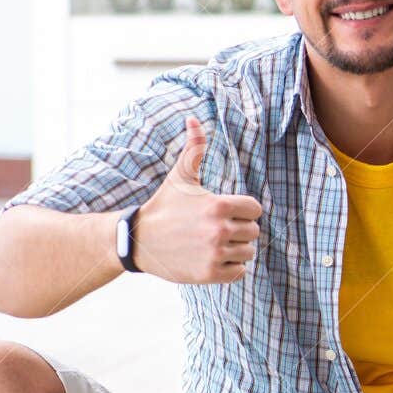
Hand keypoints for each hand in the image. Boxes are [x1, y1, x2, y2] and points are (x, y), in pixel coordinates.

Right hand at [133, 117, 263, 283]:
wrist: (138, 240)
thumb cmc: (164, 205)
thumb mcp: (180, 176)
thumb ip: (194, 148)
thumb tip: (193, 119)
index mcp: (218, 205)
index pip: (255, 210)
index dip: (243, 210)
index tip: (225, 212)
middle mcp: (219, 230)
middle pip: (253, 232)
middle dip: (239, 230)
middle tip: (214, 229)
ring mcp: (214, 254)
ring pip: (248, 253)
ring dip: (235, 250)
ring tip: (212, 244)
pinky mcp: (209, 274)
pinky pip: (239, 272)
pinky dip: (230, 267)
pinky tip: (212, 258)